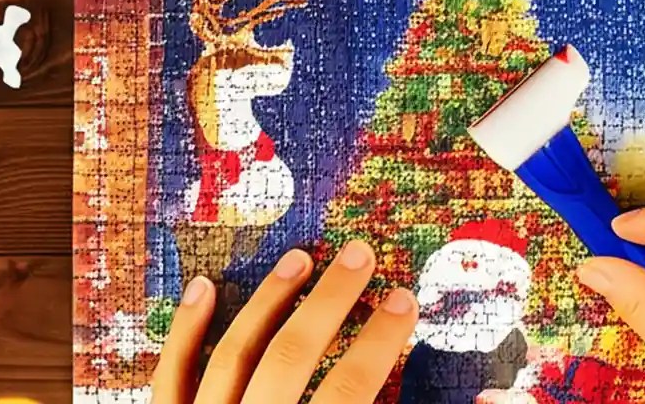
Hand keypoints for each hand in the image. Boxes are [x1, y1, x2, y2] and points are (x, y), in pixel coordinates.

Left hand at [152, 240, 417, 403]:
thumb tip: (475, 394)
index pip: (349, 389)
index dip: (381, 341)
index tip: (405, 299)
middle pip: (290, 358)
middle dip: (329, 301)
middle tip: (359, 254)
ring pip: (233, 356)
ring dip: (268, 302)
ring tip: (300, 258)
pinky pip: (169, 377)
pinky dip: (185, 331)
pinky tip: (204, 285)